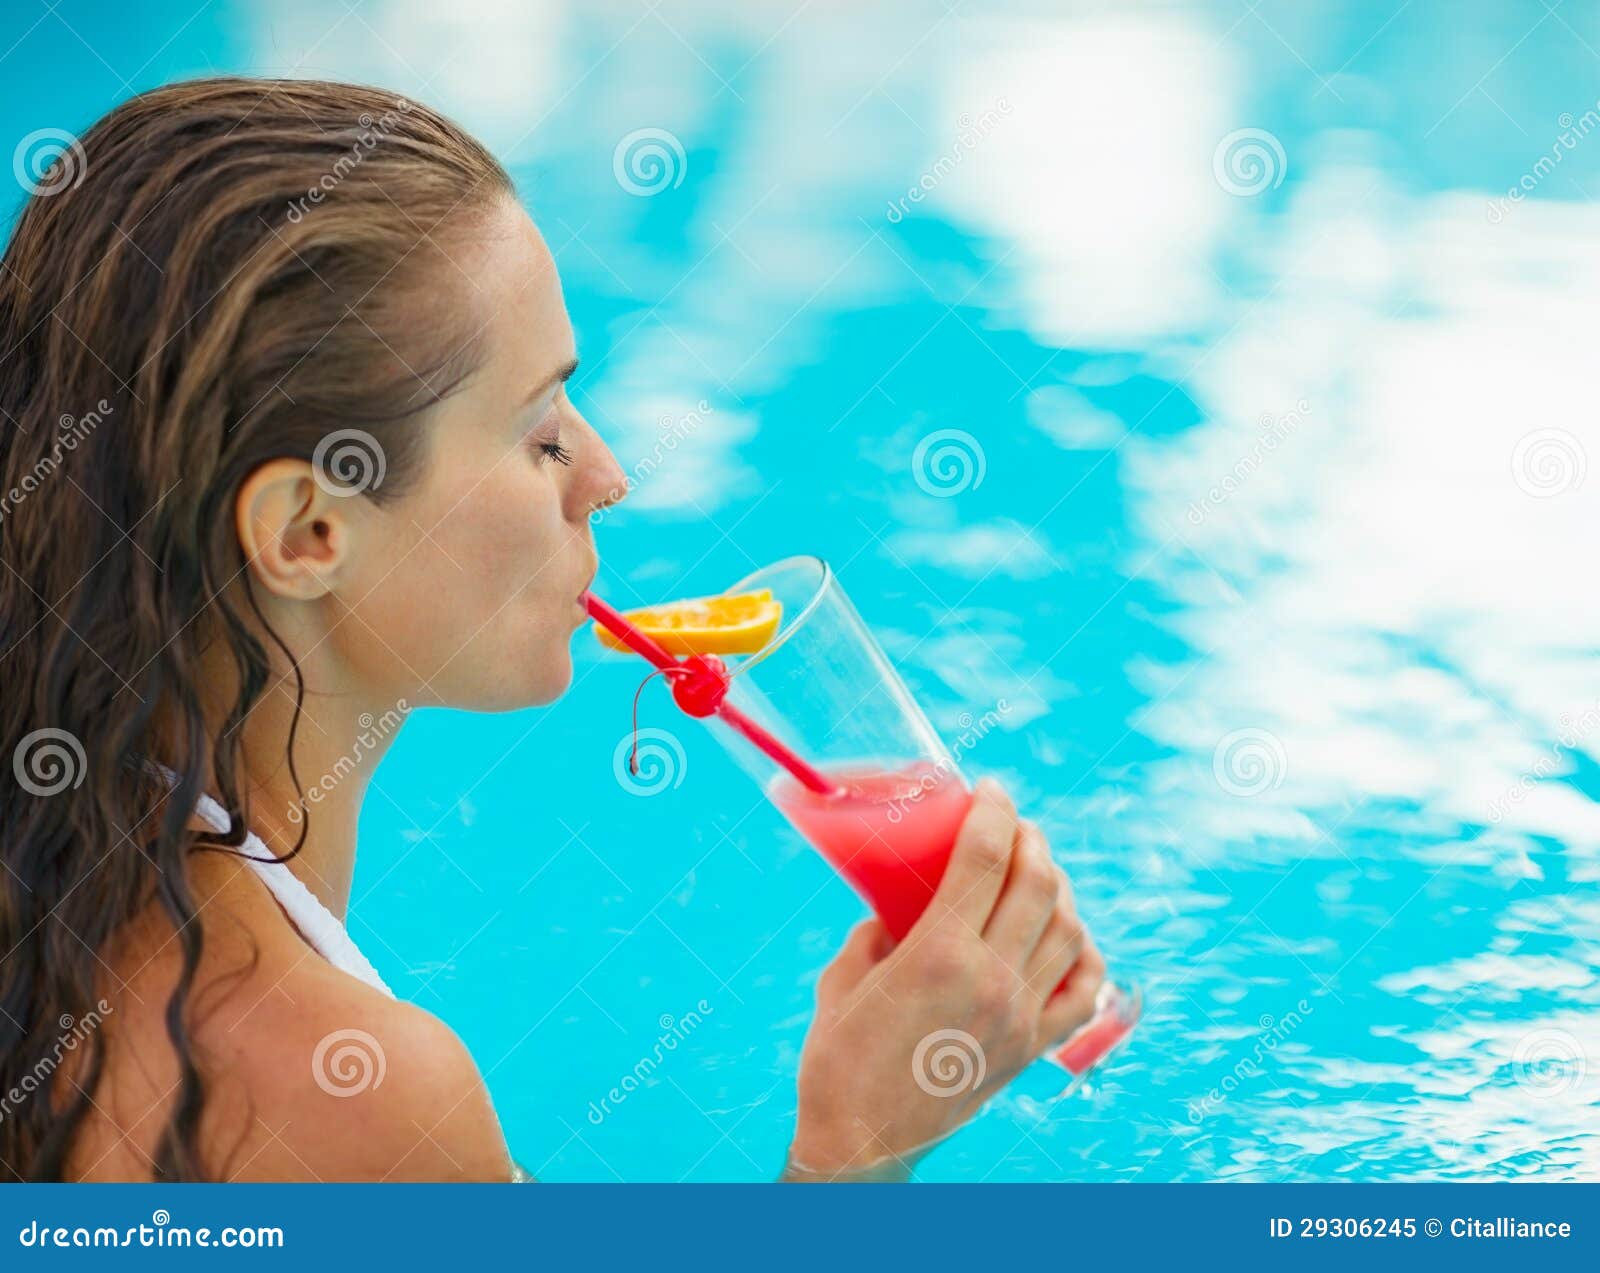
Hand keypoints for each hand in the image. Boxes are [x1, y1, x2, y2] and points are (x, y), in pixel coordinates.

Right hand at [782, 778, 1105, 1181]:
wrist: (862, 1140)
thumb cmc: (838, 1058)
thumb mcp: (843, 976)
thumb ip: (876, 931)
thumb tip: (898, 905)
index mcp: (937, 954)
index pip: (986, 858)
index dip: (995, 810)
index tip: (991, 788)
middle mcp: (989, 981)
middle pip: (1038, 884)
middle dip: (1031, 838)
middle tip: (1016, 824)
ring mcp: (1018, 1018)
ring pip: (1068, 929)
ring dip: (1059, 887)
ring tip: (1038, 870)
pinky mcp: (1030, 1049)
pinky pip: (1085, 992)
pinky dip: (1086, 953)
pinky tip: (1070, 934)